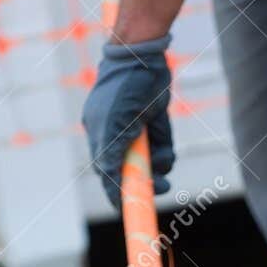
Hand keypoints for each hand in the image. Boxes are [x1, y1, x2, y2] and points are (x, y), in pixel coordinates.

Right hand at [81, 39, 173, 209]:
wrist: (144, 56)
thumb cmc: (124, 86)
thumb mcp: (115, 122)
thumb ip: (111, 153)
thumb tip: (110, 181)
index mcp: (100, 136)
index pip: (106, 173)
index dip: (116, 194)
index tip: (128, 210)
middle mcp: (116, 136)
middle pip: (129, 171)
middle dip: (144, 183)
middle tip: (161, 188)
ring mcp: (136, 131)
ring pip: (148, 162)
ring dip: (158, 167)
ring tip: (164, 159)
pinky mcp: (154, 124)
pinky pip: (161, 149)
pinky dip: (165, 153)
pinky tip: (166, 149)